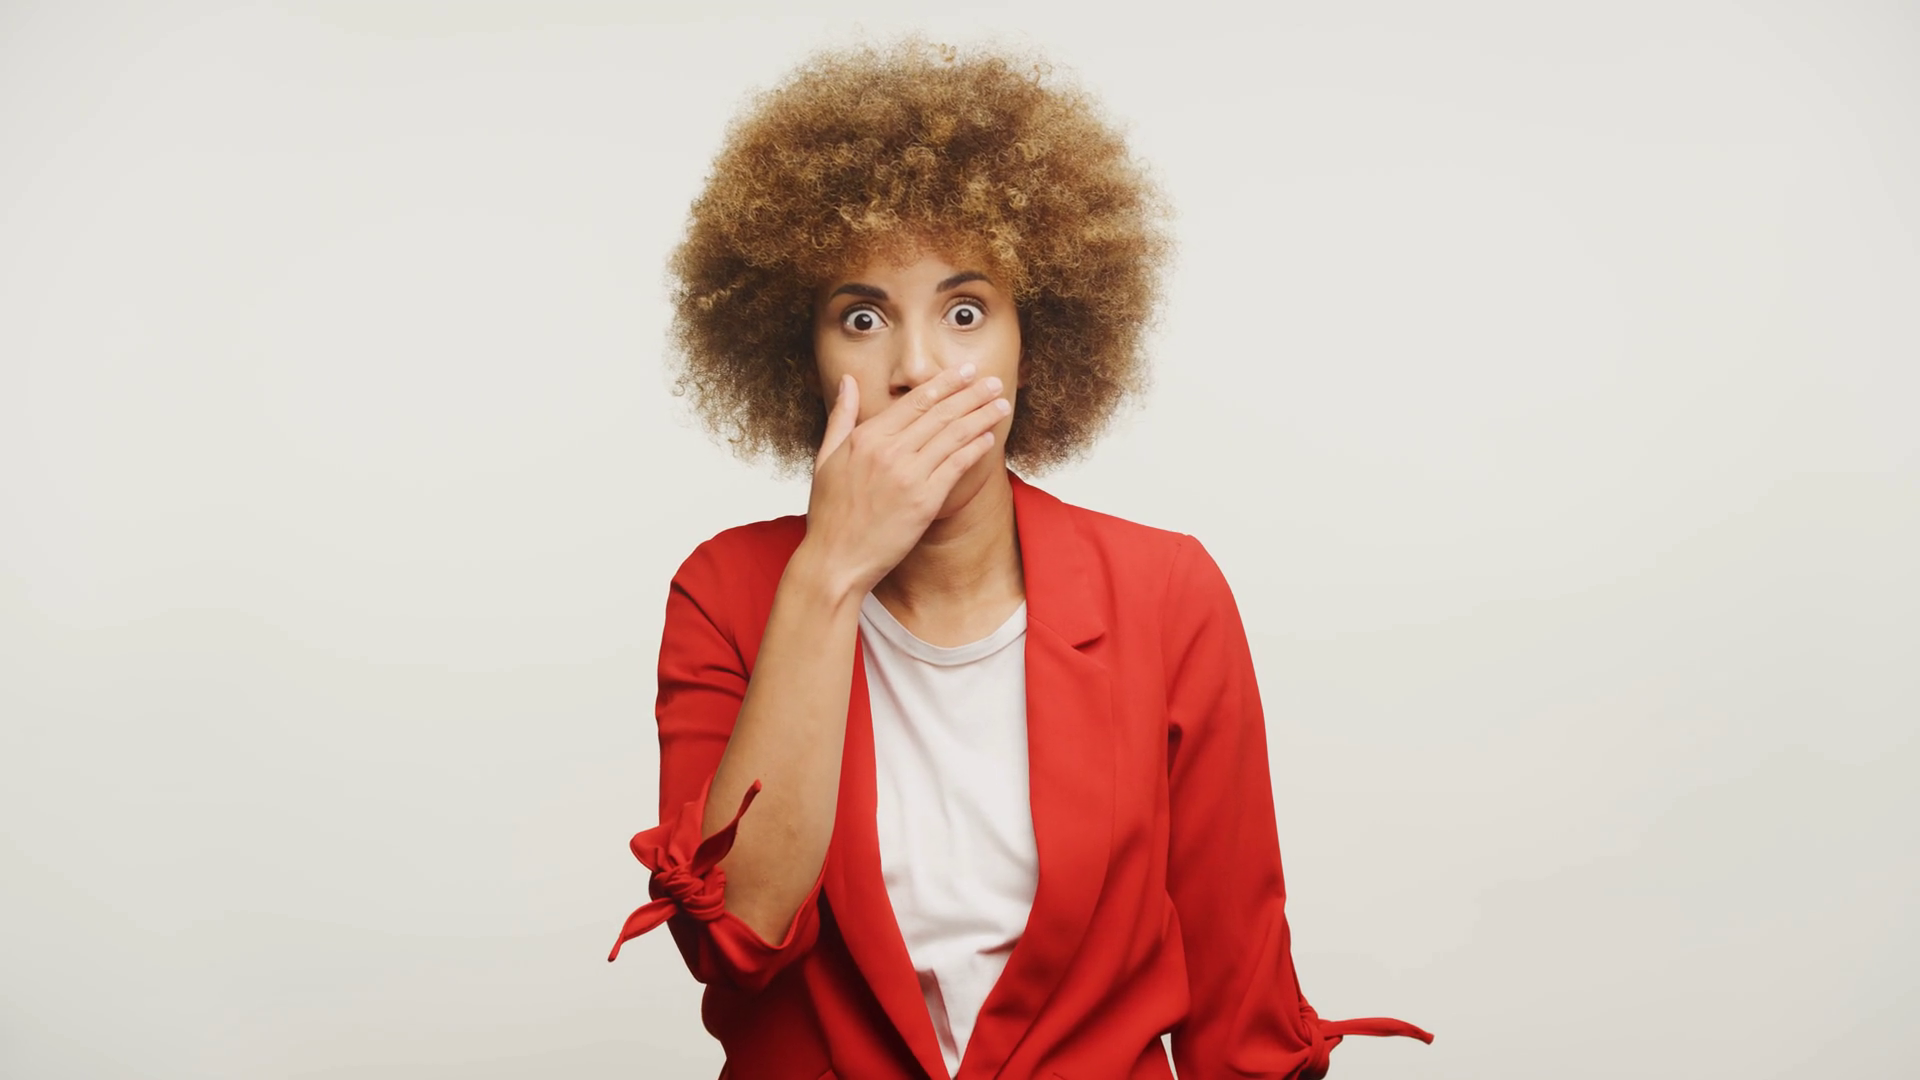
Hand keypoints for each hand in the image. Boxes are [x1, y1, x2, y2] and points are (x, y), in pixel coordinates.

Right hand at [801, 364, 1010, 595]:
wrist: (835, 560)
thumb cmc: (829, 513)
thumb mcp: (826, 458)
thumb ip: (841, 416)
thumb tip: (848, 380)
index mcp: (866, 438)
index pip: (914, 401)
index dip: (944, 384)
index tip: (964, 372)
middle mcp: (888, 451)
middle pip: (940, 413)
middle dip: (971, 394)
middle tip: (994, 381)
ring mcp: (908, 476)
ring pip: (953, 435)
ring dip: (981, 416)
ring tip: (1001, 404)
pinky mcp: (924, 501)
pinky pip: (957, 466)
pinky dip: (975, 449)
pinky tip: (990, 438)